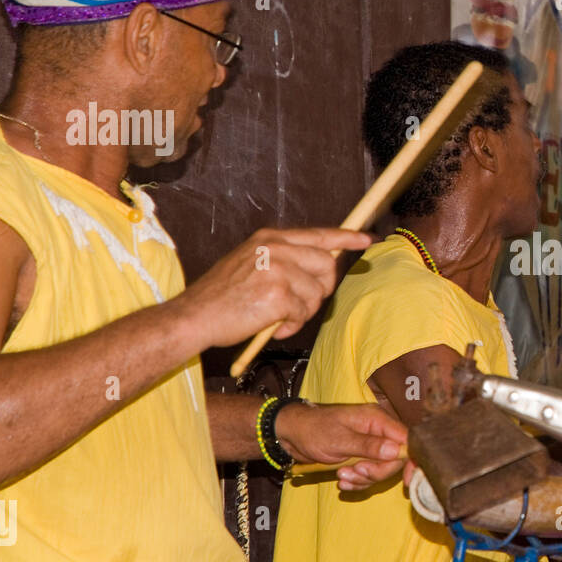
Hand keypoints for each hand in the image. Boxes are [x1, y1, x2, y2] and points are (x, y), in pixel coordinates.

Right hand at [178, 227, 373, 348]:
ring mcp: (278, 270)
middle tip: (301, 306)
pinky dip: (292, 326)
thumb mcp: (251, 263)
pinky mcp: (278, 295)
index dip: (346, 238)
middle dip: (321, 290)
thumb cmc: (222, 297)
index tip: (367, 239)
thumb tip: (322, 266)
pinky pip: (303, 314)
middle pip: (326, 265)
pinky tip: (273, 328)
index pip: (318, 234)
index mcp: (269, 238)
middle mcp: (275, 248)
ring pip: (317, 293)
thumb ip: (284, 260)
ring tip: (278, 318)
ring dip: (303, 312)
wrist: (194, 317)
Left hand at [274, 402, 410, 491]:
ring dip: (362, 478)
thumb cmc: (313, 430)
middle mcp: (377, 432)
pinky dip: (356, 482)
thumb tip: (398, 451)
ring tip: (341, 476)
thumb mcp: (340, 440)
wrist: (291, 435)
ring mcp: (369, 446)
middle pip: (395, 459)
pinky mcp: (360, 458)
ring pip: (381, 470)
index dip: (411, 459)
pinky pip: (368, 475)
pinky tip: (341, 481)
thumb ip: (370, 446)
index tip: (408, 479)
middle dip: (376, 471)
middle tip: (355, 472)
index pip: (407, 439)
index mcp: (377, 420)